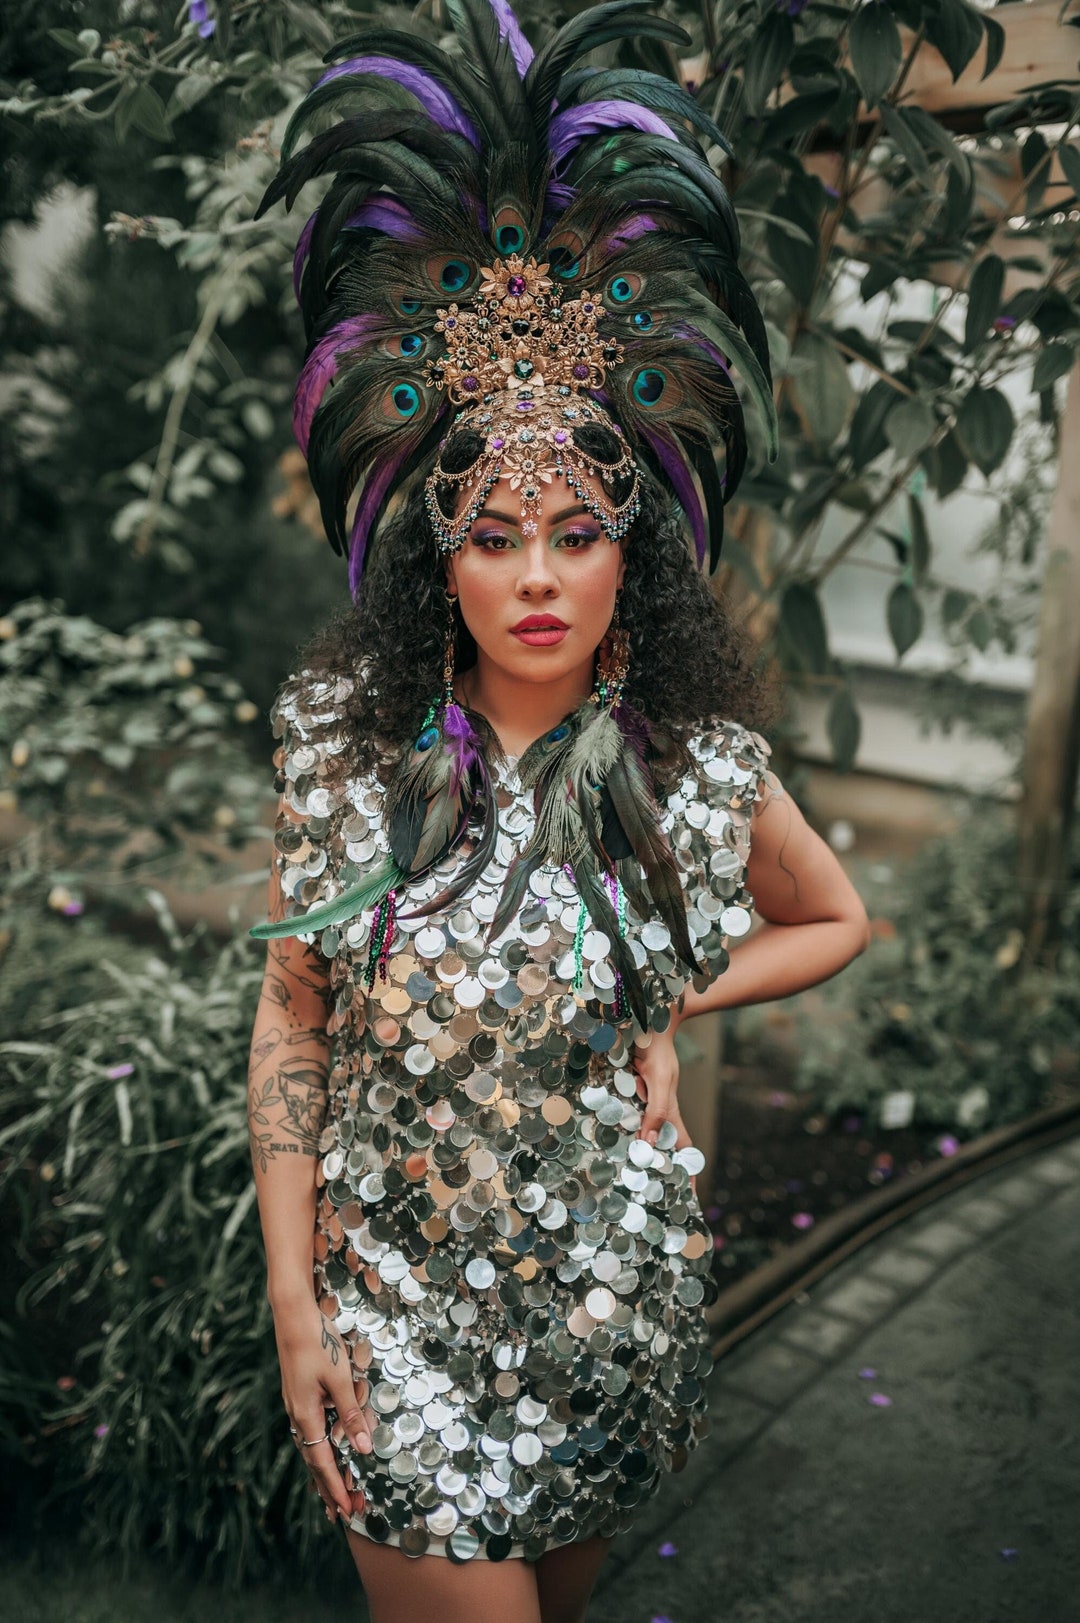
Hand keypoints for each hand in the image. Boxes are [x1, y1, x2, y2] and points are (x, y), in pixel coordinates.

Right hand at [273, 1296, 374, 1526]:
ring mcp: (295, 1405)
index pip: (323, 1462)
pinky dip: (319, 1449)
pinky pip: (310, 1431)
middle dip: (328, 1488)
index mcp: (307, 1415)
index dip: (336, 1487)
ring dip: (323, 1471)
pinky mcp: (298, 1394)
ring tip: (333, 1494)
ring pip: (310, 1447)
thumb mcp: (340, 1379)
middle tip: (342, 1515)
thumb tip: (364, 1448)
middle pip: (314, 1461)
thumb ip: (351, 1414)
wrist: (292, 1314)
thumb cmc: (318, 1343)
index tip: (347, 1510)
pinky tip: (323, 1452)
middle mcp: (297, 1415)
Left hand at [631, 1014, 698, 1198]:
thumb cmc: (658, 1050)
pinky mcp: (627, 1093)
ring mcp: (643, 1103)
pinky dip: (619, 1132)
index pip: (684, 1151)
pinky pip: (624, 1118)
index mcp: (671, 1112)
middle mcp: (657, 1111)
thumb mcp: (660, 1081)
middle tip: (647, 1198)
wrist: (647, 1019)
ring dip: (633, 1155)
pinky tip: (603, 1144)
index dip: (688, 1174)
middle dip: (658, 1172)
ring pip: (640, 1136)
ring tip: (622, 1179)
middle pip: (660, 1148)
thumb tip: (648, 1145)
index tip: (690, 1201)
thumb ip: (656, 1111)